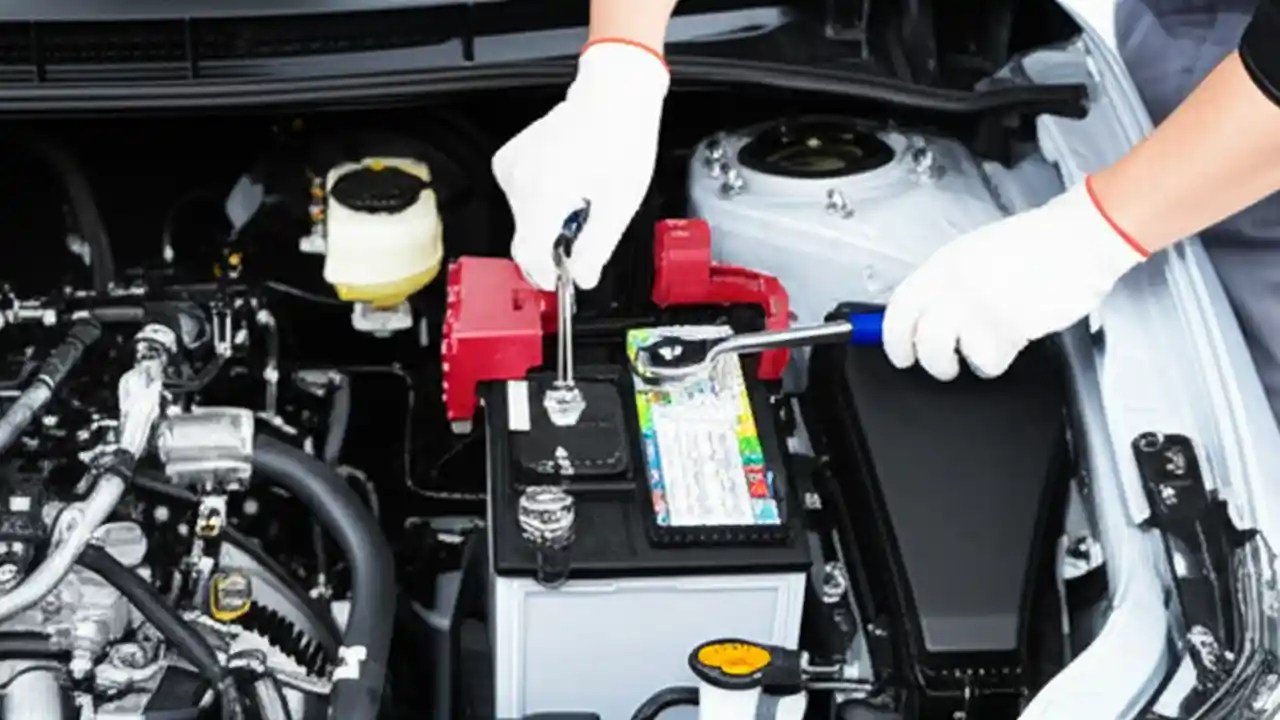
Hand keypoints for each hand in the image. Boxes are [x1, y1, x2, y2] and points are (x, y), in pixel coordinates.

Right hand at [493, 40, 669, 289]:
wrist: (613, 94)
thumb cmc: (620, 139)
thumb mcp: (619, 206)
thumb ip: (596, 249)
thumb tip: (581, 277)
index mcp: (543, 194)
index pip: (530, 256)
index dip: (549, 275)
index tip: (565, 280)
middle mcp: (518, 180)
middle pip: (527, 238)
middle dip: (555, 244)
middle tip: (587, 225)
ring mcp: (510, 166)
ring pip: (524, 219)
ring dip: (551, 220)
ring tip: (581, 194)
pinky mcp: (509, 158)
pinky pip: (521, 197)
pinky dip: (542, 200)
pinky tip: (566, 181)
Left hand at [882, 180, 1148, 380]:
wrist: (1077, 240)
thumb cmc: (1033, 244)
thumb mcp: (975, 252)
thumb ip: (948, 283)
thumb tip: (928, 315)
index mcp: (942, 264)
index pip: (898, 309)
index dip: (893, 338)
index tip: (899, 353)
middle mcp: (954, 288)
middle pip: (921, 342)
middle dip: (928, 361)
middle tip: (940, 364)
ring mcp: (977, 310)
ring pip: (949, 358)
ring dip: (963, 362)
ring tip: (980, 350)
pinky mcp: (1006, 330)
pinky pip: (988, 362)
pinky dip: (998, 359)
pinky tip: (1011, 339)